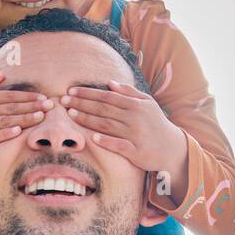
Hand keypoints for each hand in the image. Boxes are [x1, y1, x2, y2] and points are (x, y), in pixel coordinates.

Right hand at [0, 70, 50, 165]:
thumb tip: (2, 74)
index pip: (7, 96)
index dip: (26, 96)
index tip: (43, 97)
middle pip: (9, 108)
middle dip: (31, 106)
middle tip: (49, 106)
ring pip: (4, 121)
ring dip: (23, 119)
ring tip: (40, 117)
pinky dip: (5, 134)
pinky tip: (18, 132)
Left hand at [60, 80, 184, 172]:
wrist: (171, 147)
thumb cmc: (155, 123)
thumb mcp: (147, 104)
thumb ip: (129, 92)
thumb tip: (109, 83)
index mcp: (136, 105)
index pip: (107, 96)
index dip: (88, 93)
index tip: (71, 91)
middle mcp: (135, 117)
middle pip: (103, 109)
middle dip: (82, 103)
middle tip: (63, 100)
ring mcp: (135, 134)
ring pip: (107, 125)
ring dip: (88, 119)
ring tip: (70, 114)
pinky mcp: (136, 151)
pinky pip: (119, 145)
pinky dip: (107, 141)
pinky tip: (93, 137)